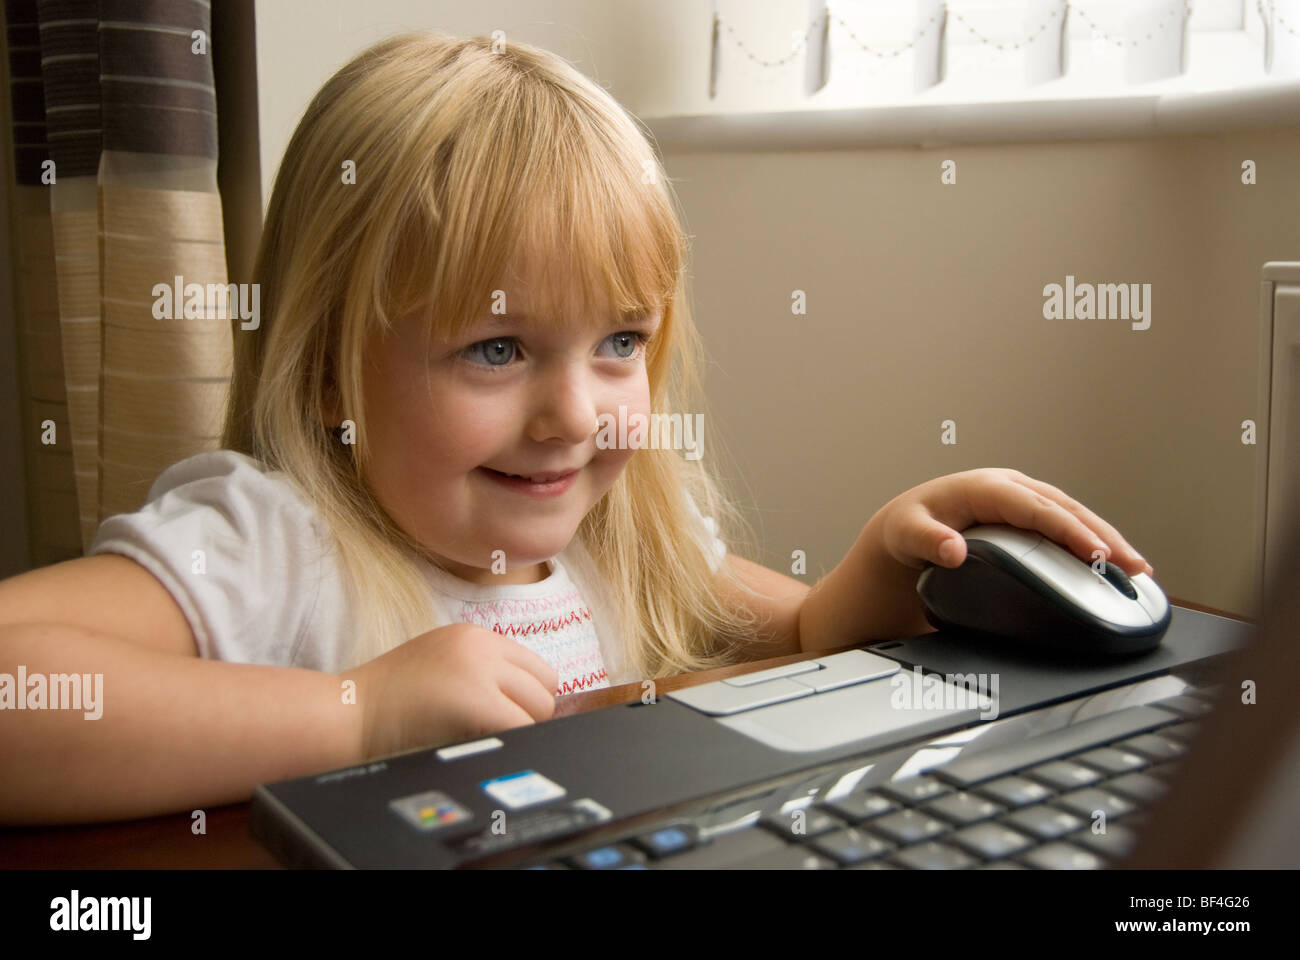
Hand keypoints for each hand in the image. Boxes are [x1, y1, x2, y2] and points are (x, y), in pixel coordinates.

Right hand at [340, 622, 558, 761]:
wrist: (347, 712)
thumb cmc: (385, 701)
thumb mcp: (437, 666)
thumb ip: (478, 673)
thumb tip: (524, 703)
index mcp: (474, 636)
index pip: (535, 667)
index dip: (526, 699)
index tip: (507, 719)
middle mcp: (482, 645)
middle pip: (545, 686)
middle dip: (528, 715)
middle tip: (494, 735)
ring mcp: (480, 670)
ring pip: (539, 709)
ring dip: (519, 731)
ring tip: (482, 740)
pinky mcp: (476, 700)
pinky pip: (521, 727)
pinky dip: (510, 743)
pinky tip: (479, 747)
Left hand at [869, 468, 1152, 576]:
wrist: (905, 527)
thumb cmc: (908, 527)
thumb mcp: (907, 534)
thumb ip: (928, 541)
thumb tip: (953, 550)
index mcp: (985, 488)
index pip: (1036, 509)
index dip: (1069, 530)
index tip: (1095, 553)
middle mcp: (1010, 488)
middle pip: (1066, 510)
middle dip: (1103, 537)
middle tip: (1133, 566)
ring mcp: (1022, 501)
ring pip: (1074, 516)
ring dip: (1107, 540)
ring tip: (1137, 569)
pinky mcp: (1028, 517)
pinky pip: (1067, 526)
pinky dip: (1093, 543)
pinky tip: (1114, 565)